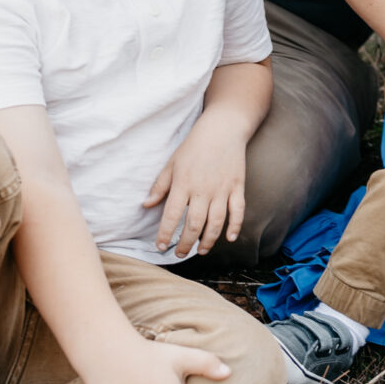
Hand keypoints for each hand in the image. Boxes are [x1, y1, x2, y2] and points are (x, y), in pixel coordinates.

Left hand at [143, 115, 248, 257]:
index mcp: (183, 183)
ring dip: (208, 241)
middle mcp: (203, 189)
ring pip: (216, 223)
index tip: (159, 246)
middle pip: (194, 224)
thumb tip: (146, 205)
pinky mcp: (238, 187)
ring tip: (201, 251)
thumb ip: (160, 186)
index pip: (172, 215)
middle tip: (179, 254)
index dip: (165, 234)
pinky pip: (238, 211)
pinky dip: (235, 227)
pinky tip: (229, 239)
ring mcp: (222, 189)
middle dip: (185, 243)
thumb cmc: (194, 146)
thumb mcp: (172, 163)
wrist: (223, 129)